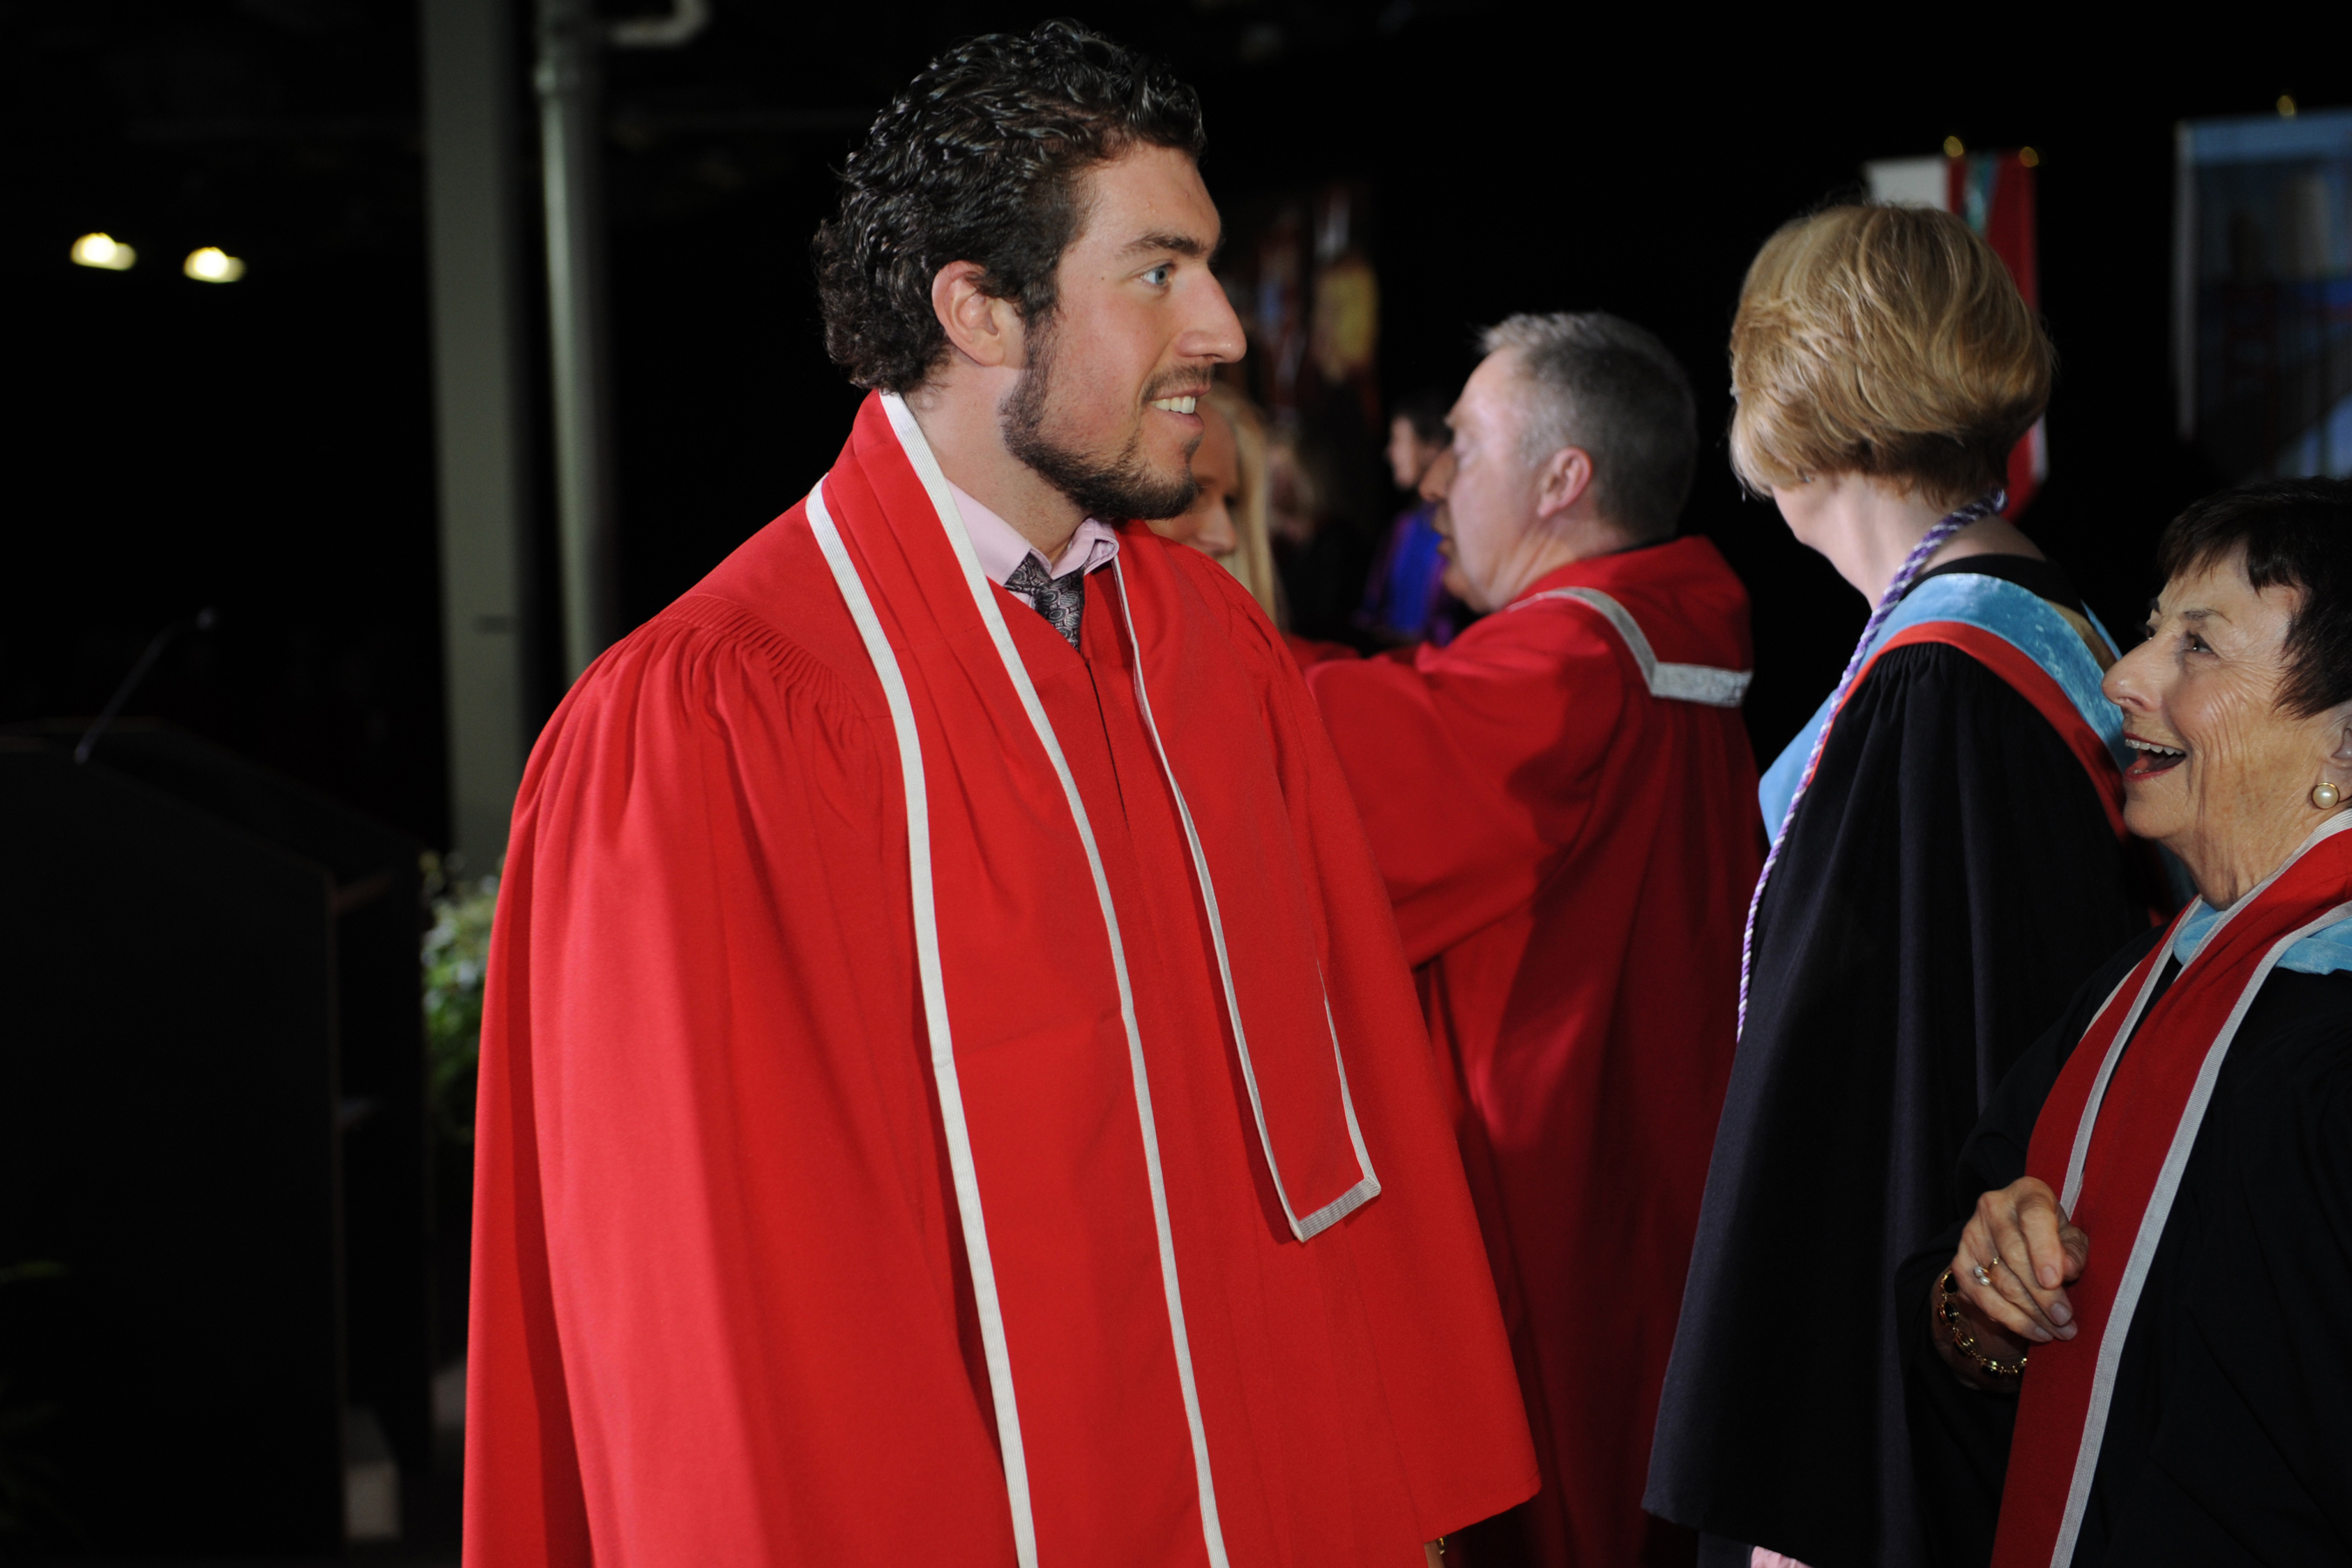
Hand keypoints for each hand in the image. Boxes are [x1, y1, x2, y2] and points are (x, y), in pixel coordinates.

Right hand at [1950, 1177, 2088, 1345]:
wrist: (2018, 1242)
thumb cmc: (2055, 1239)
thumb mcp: (2073, 1239)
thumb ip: (2074, 1251)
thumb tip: (2066, 1268)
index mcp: (2027, 1193)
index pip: (2033, 1217)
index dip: (2044, 1249)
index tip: (2056, 1280)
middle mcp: (1992, 1208)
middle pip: (2014, 1255)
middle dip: (2042, 1294)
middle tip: (2065, 1320)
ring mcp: (1971, 1235)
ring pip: (2000, 1280)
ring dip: (2031, 1313)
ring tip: (2059, 1332)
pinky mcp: (1959, 1262)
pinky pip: (1983, 1297)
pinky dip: (2011, 1319)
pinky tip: (2035, 1332)